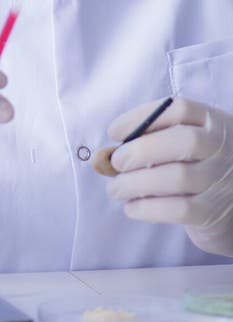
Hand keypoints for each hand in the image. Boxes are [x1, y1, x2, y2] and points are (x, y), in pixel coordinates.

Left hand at [105, 97, 232, 255]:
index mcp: (211, 121)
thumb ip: (147, 141)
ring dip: (136, 183)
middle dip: (140, 151)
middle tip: (116, 163)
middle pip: (182, 141)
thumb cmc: (195, 166)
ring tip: (115, 189)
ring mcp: (221, 180)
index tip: (114, 131)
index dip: (141, 117)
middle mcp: (221, 147)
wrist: (230, 206)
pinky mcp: (213, 212)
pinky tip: (131, 207)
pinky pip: (179, 209)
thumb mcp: (181, 144)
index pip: (177, 108)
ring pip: (177, 177)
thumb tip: (103, 155)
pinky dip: (148, 208)